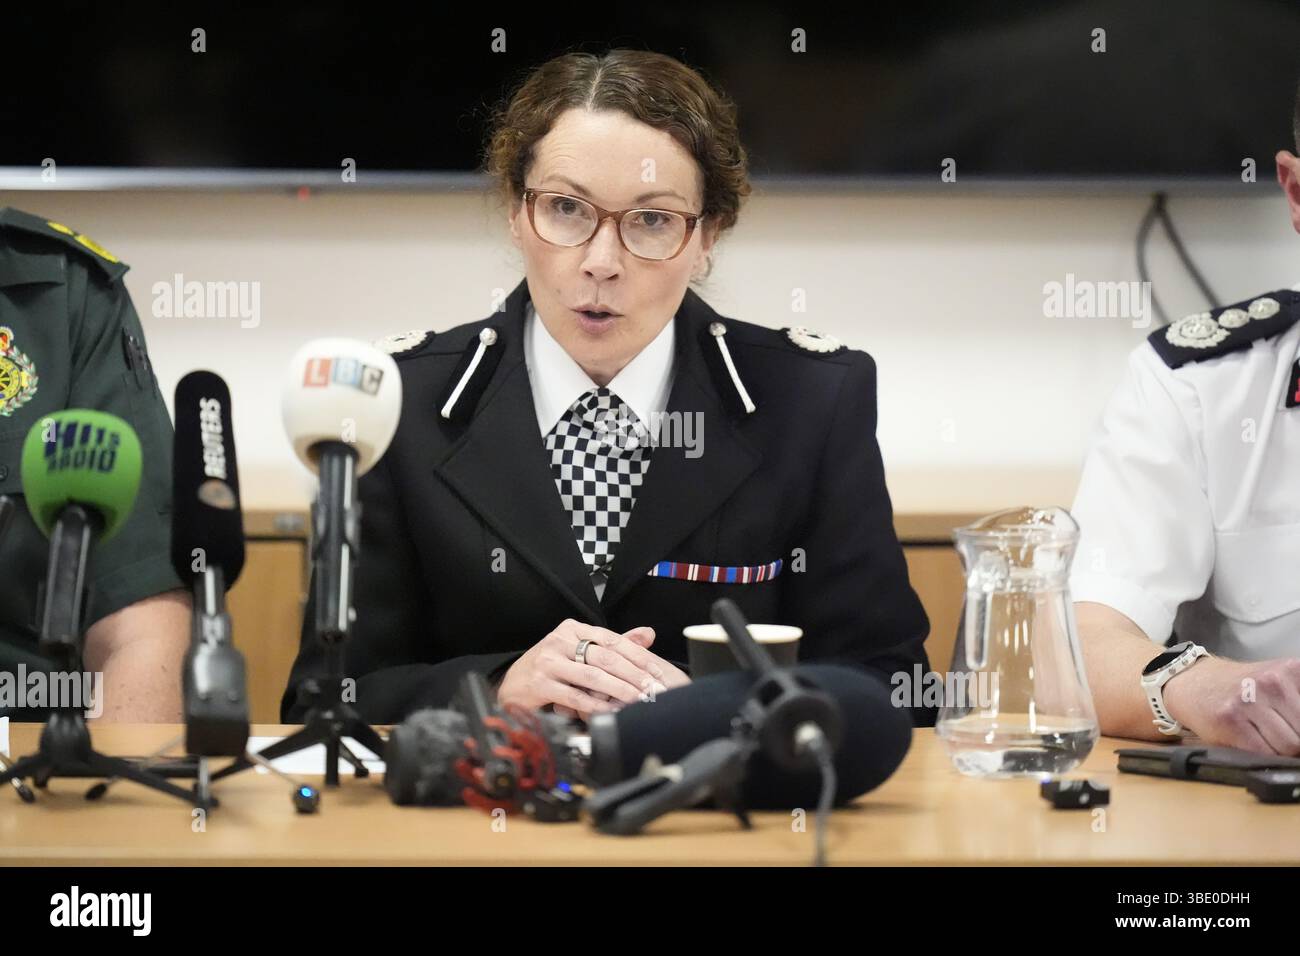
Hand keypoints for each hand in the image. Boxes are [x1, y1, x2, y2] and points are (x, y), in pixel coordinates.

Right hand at [497, 619, 689, 721]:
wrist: (513, 686)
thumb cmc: (550, 668)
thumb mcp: (580, 651)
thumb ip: (614, 645)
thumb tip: (648, 633)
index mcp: (572, 629)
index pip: (613, 639)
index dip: (638, 656)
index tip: (658, 672)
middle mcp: (559, 641)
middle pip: (605, 657)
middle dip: (634, 675)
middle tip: (654, 689)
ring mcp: (548, 662)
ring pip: (592, 676)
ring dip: (620, 690)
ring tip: (639, 700)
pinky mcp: (540, 684)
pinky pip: (576, 696)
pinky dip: (597, 705)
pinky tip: (613, 711)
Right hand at [1163, 656, 1299, 754]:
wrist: (1194, 683)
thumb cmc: (1243, 687)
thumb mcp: (1280, 681)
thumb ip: (1299, 701)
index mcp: (1291, 669)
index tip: (1292, 729)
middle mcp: (1272, 681)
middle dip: (1296, 741)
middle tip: (1280, 736)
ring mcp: (1249, 700)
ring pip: (1289, 746)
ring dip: (1281, 751)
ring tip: (1266, 740)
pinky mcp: (1230, 720)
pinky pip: (1264, 753)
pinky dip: (1264, 757)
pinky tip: (1252, 743)